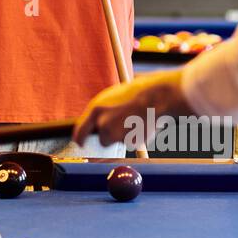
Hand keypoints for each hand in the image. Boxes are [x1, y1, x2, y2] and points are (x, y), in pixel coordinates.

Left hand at [72, 70, 190, 146]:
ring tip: (137, 120)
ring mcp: (115, 134)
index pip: (80, 130)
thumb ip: (104, 112)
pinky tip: (144, 125)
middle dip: (110, 138)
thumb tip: (98, 125)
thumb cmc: (137, 93)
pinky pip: (132, 143)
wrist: (156, 96)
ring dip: (126, 136)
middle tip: (123, 130)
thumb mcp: (114, 98)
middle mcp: (101, 123)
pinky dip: (137, 137)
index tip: (81, 143)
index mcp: (96, 109)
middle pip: (102, 140)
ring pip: (118, 141)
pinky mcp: (127, 141)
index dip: (80, 139)